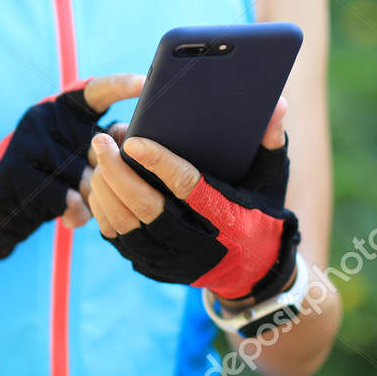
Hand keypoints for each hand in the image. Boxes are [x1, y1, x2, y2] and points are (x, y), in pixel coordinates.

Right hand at [0, 73, 142, 258]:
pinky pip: (64, 196)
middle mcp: (45, 117)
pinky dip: (75, 212)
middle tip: (108, 188)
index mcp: (64, 108)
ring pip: (84, 176)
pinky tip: (73, 217)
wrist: (0, 208)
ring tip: (87, 207)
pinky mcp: (17, 170)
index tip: (142, 83)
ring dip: (93, 199)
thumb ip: (103, 149)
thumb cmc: (53, 180)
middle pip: (98, 146)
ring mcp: (28, 141)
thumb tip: (140, 154)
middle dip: (109, 174)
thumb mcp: (77, 157)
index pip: (95, 91)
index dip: (120, 86)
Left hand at [84, 100, 299, 301]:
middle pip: (145, 206)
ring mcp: (170, 259)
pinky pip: (116, 236)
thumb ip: (272, 141)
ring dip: (105, 187)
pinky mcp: (151, 265)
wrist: (252, 272)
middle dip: (118, 171)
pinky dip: (103, 208)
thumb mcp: (272, 181)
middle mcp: (196, 243)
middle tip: (101, 138)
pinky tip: (99, 182)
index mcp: (227, 218)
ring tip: (99, 155)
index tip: (134, 140)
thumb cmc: (261, 216)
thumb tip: (277, 103)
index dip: (159, 163)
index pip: (187, 187)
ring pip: (125, 223)